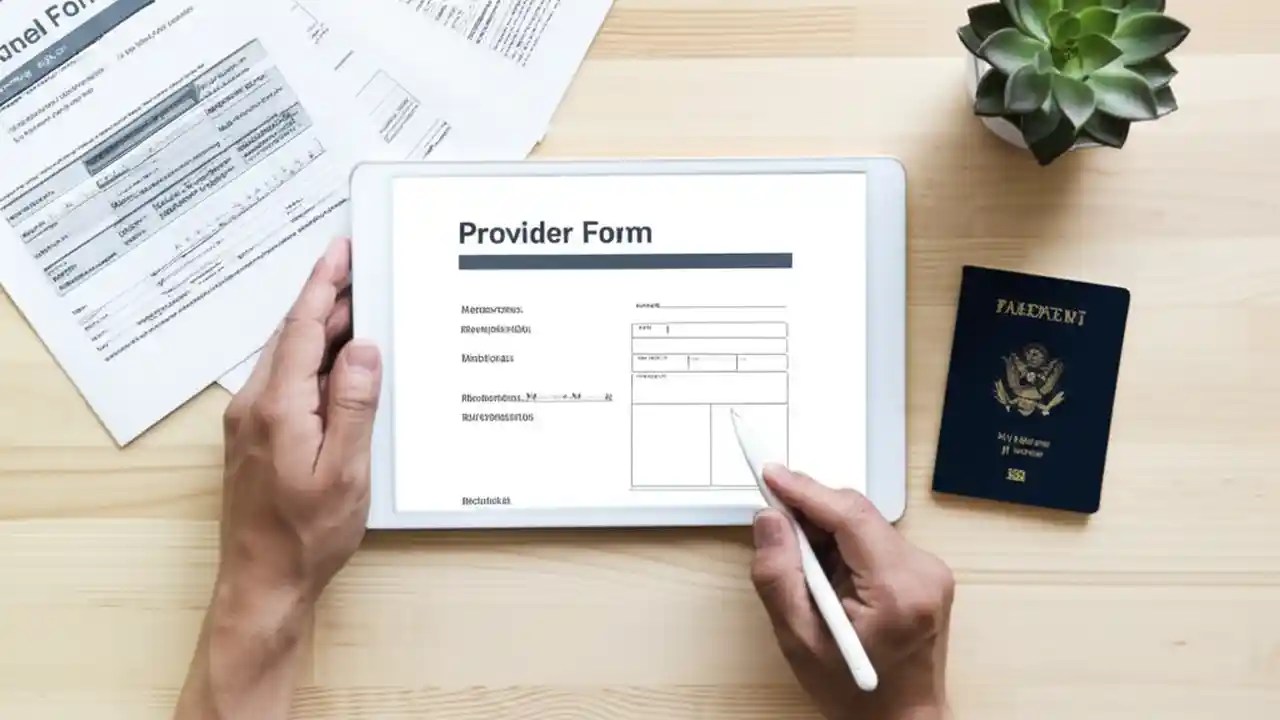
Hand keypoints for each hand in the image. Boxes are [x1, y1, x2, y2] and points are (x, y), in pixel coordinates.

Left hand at [175, 238, 382, 718]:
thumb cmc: (306, 536)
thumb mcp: (344, 471)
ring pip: (289, 358)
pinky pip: (286, 382)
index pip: (301, 328)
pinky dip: (314, 362)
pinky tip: (340, 367)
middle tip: (363, 273)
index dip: (323, 285)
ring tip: (359, 311)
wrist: (263, 582)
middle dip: (327, 301)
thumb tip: (362, 349)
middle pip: (293, 336)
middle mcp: (255, 406)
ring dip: (321, 331)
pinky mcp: (256, 438)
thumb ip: (353, 405)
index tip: (340, 250)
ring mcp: (251, 422)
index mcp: (277, 407)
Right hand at [751, 465, 953, 719]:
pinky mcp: (924, 573)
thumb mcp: (799, 640)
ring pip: (864, 524)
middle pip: (858, 515)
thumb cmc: (855, 693)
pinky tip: (827, 576)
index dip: (806, 490)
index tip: (770, 475)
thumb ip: (778, 575)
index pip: (850, 517)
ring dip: (826, 533)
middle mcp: (923, 572)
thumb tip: (770, 521)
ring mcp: (929, 571)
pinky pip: (874, 540)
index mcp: (897, 590)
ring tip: (802, 568)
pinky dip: (843, 546)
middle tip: (772, 522)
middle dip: (811, 512)